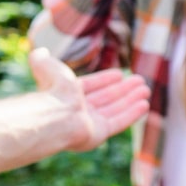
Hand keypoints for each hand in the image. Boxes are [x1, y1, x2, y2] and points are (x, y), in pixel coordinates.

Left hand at [29, 47, 150, 151]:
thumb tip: (39, 51)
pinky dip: (132, 113)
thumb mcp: (46, 65)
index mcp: (70, 94)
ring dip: (131, 99)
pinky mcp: (100, 133)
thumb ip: (42, 58)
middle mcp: (81, 109)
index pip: (92, 86)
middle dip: (124, 89)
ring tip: (145, 89)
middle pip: (107, 97)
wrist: (55, 114)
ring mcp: (91, 122)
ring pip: (116, 108)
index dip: (106, 79)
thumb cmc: (52, 89)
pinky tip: (144, 105)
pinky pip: (119, 121)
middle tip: (140, 81)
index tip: (120, 73)